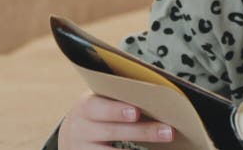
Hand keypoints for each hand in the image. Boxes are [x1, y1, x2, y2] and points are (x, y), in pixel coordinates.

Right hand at [58, 90, 175, 149]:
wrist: (75, 135)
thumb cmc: (100, 112)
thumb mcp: (102, 101)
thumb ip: (121, 97)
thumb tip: (158, 97)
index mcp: (85, 106)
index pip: (98, 107)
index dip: (116, 110)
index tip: (136, 112)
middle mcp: (81, 129)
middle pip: (113, 131)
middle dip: (143, 131)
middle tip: (168, 131)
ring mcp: (83, 148)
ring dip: (140, 148)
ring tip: (165, 140)